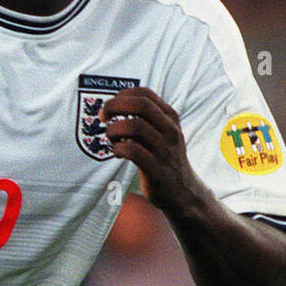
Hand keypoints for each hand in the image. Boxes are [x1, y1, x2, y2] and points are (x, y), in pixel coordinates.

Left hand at [100, 88, 196, 212]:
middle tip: (103, 117)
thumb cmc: (163, 159)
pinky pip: (133, 151)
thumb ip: (145, 119)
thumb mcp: (162, 133)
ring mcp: (165, 150)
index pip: (145, 94)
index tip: (110, 106)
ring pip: (134, 126)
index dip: (122, 95)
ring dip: (114, 130)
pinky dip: (118, 149)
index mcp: (170, 118)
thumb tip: (115, 106)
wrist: (182, 192)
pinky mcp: (157, 169)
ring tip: (112, 139)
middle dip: (115, 106)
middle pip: (140, 105)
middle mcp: (170, 130)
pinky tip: (118, 153)